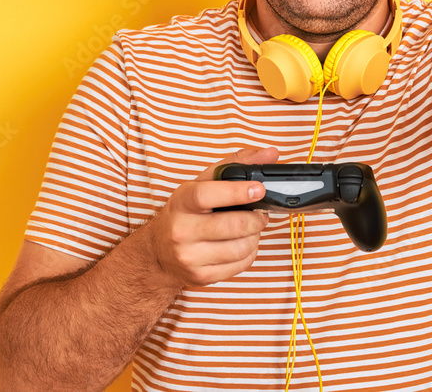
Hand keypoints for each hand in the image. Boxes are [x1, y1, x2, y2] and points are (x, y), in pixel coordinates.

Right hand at [148, 146, 277, 288]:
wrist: (159, 251)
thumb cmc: (187, 211)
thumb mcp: (203, 183)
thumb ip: (237, 164)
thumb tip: (272, 153)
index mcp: (181, 202)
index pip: (207, 195)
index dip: (236, 192)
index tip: (259, 189)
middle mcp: (181, 230)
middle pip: (233, 225)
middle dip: (256, 218)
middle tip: (260, 212)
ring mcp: (190, 257)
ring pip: (241, 247)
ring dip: (255, 236)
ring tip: (250, 228)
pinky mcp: (201, 277)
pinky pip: (240, 265)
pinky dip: (250, 253)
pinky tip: (242, 244)